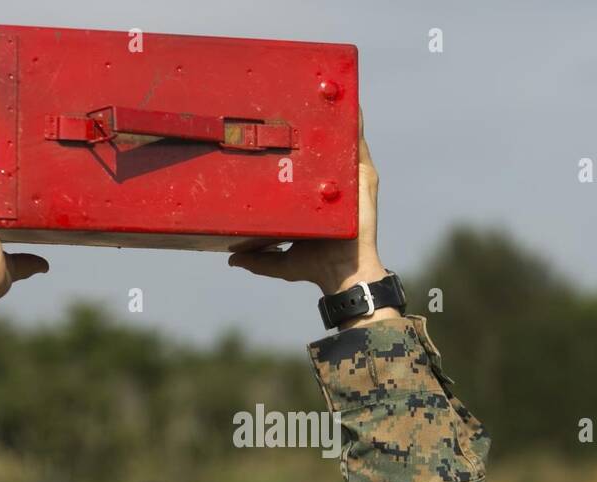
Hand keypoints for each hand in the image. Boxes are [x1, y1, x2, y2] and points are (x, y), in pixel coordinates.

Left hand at [228, 107, 395, 323]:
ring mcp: (352, 182)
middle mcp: (337, 186)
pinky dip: (356, 124)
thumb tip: (232, 258)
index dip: (299, 149)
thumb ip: (258, 259)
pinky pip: (360, 146)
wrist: (342, 276)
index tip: (282, 128)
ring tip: (326, 90)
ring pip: (344, 141)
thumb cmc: (317, 267)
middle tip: (297, 100)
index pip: (310, 167)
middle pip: (327, 148)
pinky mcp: (365, 181)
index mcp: (320, 199)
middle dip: (317, 125)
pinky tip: (350, 104)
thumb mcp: (280, 260)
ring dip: (337, 117)